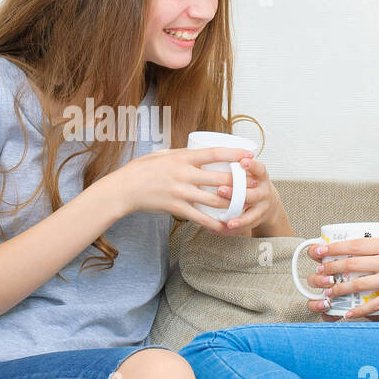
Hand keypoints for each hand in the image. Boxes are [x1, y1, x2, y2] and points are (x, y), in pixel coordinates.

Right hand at [110, 146, 254, 234]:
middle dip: (240, 183)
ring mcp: (181, 191)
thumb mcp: (161, 155)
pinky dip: (214, 223)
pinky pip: (200, 217)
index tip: (249, 156)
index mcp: (183, 157)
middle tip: (254, 185)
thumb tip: (194, 152)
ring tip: (245, 206)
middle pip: (221, 179)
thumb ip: (179, 154)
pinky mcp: (176, 207)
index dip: (234, 155)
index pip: (214, 154)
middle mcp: (185, 173)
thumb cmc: (141, 170)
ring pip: (215, 200)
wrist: (124, 189)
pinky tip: (225, 226)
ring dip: (232, 204)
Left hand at [215, 154, 279, 233]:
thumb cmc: (251, 183)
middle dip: (236, 193)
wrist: (268, 203)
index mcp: (261, 177)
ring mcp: (261, 207)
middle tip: (221, 190)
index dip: (252, 166)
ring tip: (228, 222)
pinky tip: (222, 231)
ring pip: (252, 214)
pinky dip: (234, 230)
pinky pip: (245, 227)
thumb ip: (235, 164)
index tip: (243, 162)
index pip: (259, 169)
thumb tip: (207, 151)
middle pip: (253, 194)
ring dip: (239, 218)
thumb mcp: (249, 172)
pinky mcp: (256, 220)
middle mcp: (263, 192)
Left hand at [303, 230, 378, 320]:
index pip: (355, 244)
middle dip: (330, 269)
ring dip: (339, 289)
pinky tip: (348, 314)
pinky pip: (375, 304)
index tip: (319, 251)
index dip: (333, 248)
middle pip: (351, 264)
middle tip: (317, 273)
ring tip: (327, 292)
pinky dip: (359, 310)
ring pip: (358, 284)